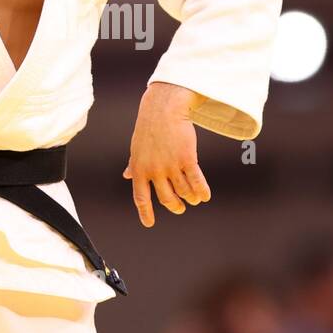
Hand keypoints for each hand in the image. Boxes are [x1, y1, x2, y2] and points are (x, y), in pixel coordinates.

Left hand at [123, 82, 211, 227]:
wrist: (164, 108)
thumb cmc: (149, 127)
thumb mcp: (137, 148)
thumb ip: (134, 164)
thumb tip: (127, 176)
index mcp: (139, 169)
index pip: (141, 198)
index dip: (145, 212)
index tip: (149, 224)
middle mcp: (154, 171)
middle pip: (166, 198)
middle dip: (175, 206)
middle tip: (180, 208)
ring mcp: (170, 166)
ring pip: (183, 192)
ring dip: (191, 198)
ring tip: (195, 198)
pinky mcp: (187, 159)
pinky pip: (196, 182)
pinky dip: (202, 191)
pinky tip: (206, 195)